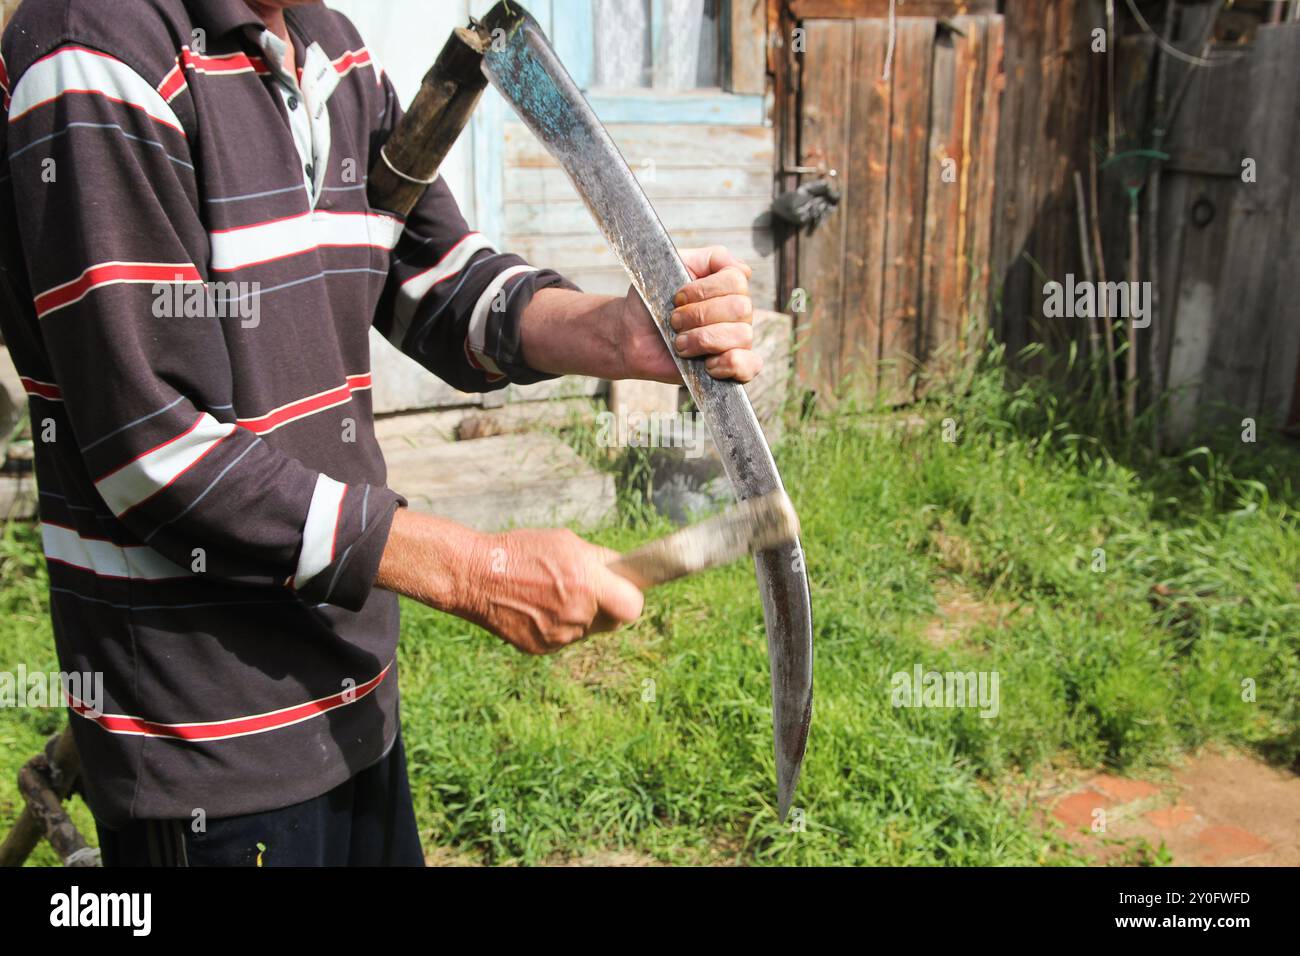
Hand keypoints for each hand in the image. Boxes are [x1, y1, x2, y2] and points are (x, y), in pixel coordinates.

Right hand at [467, 528, 644, 653]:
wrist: (476, 576)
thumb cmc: (522, 552)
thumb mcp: (566, 542)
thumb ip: (599, 559)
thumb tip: (621, 570)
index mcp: (587, 583)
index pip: (633, 607)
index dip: (630, 597)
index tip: (623, 589)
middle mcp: (577, 614)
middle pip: (613, 621)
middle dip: (606, 606)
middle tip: (588, 589)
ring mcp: (560, 636)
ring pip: (587, 630)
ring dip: (580, 615)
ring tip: (552, 593)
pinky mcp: (542, 648)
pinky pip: (564, 638)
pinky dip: (558, 625)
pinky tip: (537, 606)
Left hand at [617, 246, 761, 384]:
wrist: (630, 335)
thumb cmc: (650, 301)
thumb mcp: (673, 265)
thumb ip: (709, 258)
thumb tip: (742, 269)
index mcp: (726, 286)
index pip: (737, 280)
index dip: (704, 290)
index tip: (677, 298)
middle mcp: (737, 312)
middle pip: (741, 308)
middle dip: (700, 315)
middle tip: (675, 322)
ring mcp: (735, 341)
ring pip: (742, 335)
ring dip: (704, 339)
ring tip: (680, 344)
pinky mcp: (729, 368)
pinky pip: (750, 365)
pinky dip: (729, 363)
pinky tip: (707, 364)